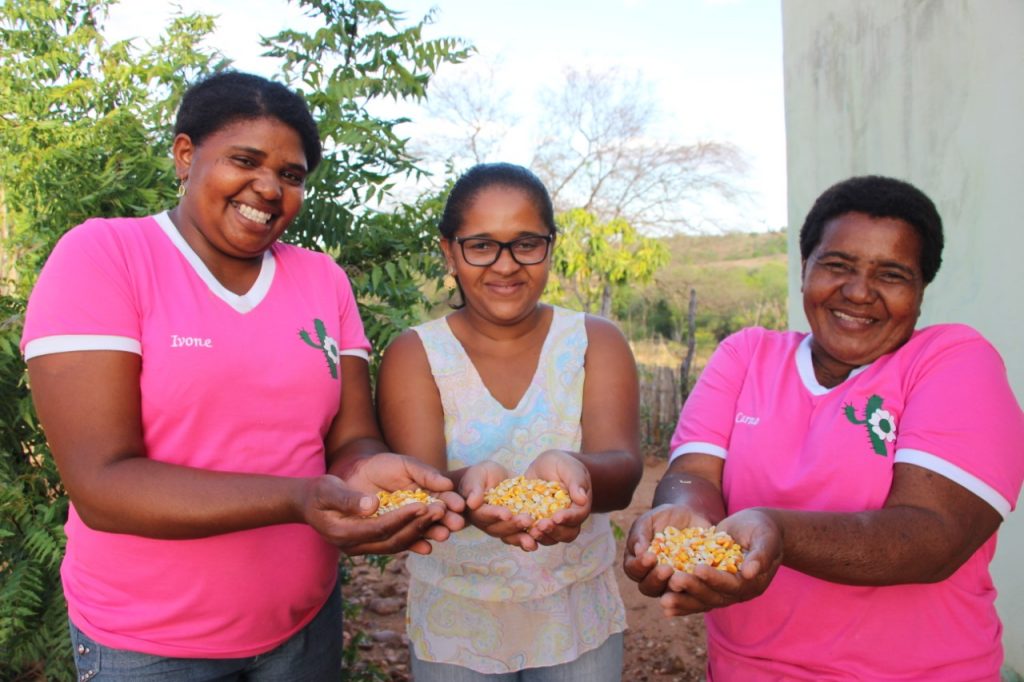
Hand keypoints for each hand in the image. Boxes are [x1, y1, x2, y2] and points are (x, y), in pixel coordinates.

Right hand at [321, 452, 462, 554]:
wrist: (310, 503)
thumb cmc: (318, 492)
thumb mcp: (327, 490)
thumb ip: (347, 498)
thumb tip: (372, 504)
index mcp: (343, 533)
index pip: (379, 528)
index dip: (403, 518)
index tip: (423, 505)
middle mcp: (354, 546)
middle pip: (392, 539)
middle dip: (418, 526)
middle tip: (442, 512)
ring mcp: (362, 548)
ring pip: (396, 544)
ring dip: (421, 532)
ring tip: (443, 521)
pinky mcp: (370, 544)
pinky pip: (394, 543)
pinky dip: (413, 538)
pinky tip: (431, 533)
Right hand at [459, 461, 538, 550]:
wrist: (495, 478)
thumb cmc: (482, 475)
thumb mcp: (476, 476)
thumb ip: (473, 488)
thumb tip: (472, 503)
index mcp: (476, 511)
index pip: (484, 515)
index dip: (496, 515)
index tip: (507, 514)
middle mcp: (487, 523)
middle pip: (499, 528)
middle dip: (513, 525)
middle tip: (528, 520)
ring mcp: (501, 528)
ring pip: (510, 536)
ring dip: (521, 538)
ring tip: (533, 538)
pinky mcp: (513, 528)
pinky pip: (519, 537)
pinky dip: (528, 541)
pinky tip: (538, 542)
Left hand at [524, 450, 591, 545]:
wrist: (546, 466)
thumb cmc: (562, 465)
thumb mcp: (570, 468)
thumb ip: (577, 482)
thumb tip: (583, 499)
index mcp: (579, 506)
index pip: (577, 516)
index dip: (568, 519)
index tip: (556, 517)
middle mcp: (568, 519)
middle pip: (567, 534)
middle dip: (554, 531)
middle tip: (541, 526)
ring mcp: (553, 524)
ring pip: (552, 538)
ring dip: (542, 537)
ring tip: (531, 531)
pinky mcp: (537, 524)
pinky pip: (535, 536)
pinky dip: (528, 537)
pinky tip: (520, 532)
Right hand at [622, 503, 713, 599]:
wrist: (689, 516)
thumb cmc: (664, 517)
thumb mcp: (649, 520)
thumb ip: (640, 533)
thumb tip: (638, 551)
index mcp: (637, 561)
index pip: (632, 569)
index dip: (640, 566)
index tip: (650, 557)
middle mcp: (651, 576)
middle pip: (647, 587)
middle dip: (655, 579)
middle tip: (667, 569)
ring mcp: (671, 582)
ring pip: (667, 594)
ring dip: (671, 588)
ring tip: (680, 576)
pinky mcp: (689, 583)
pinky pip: (690, 592)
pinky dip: (692, 589)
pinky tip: (698, 579)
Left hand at [656, 507, 782, 616]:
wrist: (757, 529)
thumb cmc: (764, 530)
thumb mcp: (766, 538)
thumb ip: (761, 555)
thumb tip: (750, 572)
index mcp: (753, 583)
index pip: (732, 585)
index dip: (715, 578)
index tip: (697, 569)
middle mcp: (738, 593)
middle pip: (714, 597)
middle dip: (693, 589)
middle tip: (674, 581)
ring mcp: (723, 591)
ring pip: (702, 601)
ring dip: (683, 601)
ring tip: (663, 601)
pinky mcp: (711, 586)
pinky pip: (695, 597)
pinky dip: (681, 601)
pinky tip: (663, 603)